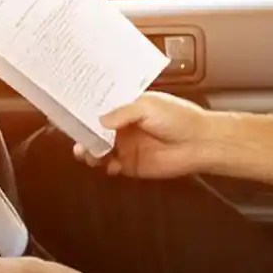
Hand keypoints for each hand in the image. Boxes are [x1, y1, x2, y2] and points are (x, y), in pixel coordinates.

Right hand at [75, 92, 218, 179]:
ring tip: (89, 154)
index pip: (101, 108)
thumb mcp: (149, 106)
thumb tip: (100, 119)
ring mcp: (126, 146)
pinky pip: (111, 166)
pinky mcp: (131, 164)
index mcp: (128, 107)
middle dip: (84, 135)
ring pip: (99, 150)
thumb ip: (123, 112)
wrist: (199, 143)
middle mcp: (124, 126)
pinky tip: (109, 164)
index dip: (87, 112)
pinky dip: (105, 166)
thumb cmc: (180, 118)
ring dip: (91, 152)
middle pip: (95, 131)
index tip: (73, 115)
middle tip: (78, 140)